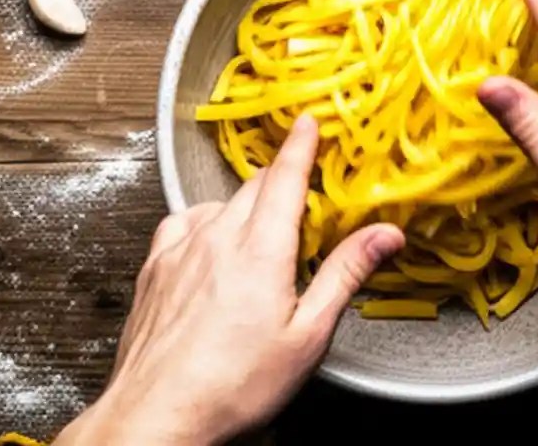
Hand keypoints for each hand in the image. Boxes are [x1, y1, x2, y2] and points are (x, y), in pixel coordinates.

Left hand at [54, 115, 404, 445]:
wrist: (157, 415)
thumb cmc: (231, 386)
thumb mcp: (307, 335)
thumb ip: (345, 275)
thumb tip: (384, 235)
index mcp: (261, 250)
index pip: (285, 177)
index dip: (301, 145)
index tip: (309, 123)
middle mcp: (216, 239)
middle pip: (255, 186)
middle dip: (280, 178)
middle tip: (301, 190)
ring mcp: (179, 250)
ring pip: (219, 203)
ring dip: (244, 205)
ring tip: (260, 231)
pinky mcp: (153, 269)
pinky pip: (182, 223)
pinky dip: (204, 222)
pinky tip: (210, 244)